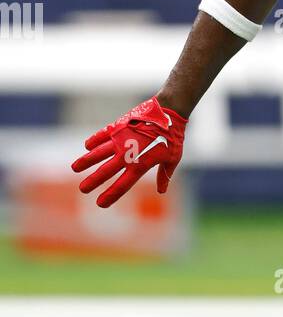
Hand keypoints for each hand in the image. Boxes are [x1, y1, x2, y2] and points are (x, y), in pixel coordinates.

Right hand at [71, 96, 186, 207]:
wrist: (168, 112)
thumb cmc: (174, 137)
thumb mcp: (173, 159)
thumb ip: (164, 175)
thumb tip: (161, 191)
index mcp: (140, 165)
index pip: (122, 185)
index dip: (110, 196)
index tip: (100, 204)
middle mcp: (127, 154)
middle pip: (105, 171)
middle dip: (93, 181)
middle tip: (82, 189)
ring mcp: (121, 139)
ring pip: (98, 152)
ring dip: (86, 161)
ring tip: (75, 168)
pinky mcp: (118, 126)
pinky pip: (103, 134)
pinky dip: (94, 140)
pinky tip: (87, 146)